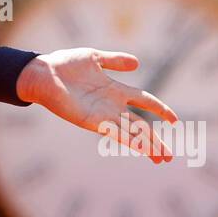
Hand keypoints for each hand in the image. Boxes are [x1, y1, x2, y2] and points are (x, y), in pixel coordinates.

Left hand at [18, 48, 179, 163]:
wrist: (43, 74)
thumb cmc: (65, 64)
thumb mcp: (94, 58)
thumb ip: (115, 61)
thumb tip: (137, 62)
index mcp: (115, 89)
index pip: (144, 100)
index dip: (160, 109)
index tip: (175, 120)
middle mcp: (112, 105)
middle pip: (141, 125)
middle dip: (155, 140)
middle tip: (168, 157)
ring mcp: (103, 115)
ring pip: (131, 132)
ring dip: (146, 145)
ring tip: (160, 158)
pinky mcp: (92, 121)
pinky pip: (115, 132)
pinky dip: (129, 140)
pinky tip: (141, 147)